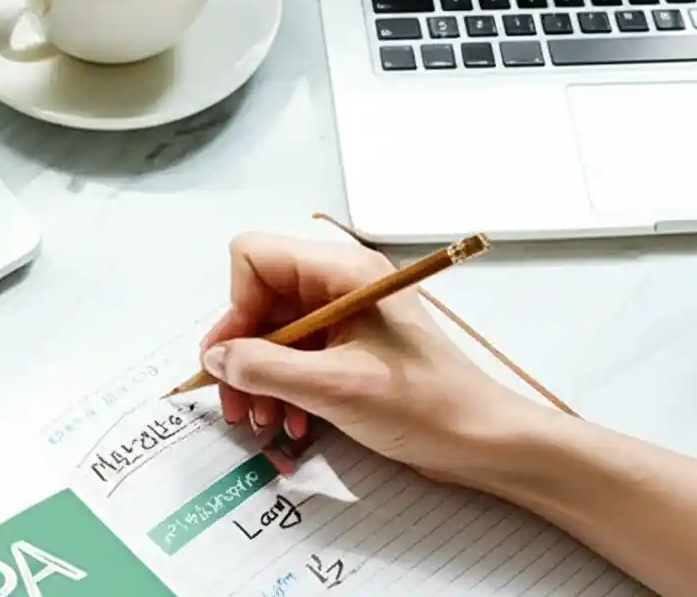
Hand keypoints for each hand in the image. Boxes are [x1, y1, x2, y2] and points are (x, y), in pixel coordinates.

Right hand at [199, 233, 552, 483]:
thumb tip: (217, 359)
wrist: (480, 439)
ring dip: (259, 377)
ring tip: (261, 420)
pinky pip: (296, 356)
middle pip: (259, 300)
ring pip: (273, 333)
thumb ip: (264, 368)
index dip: (237, 307)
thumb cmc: (425, 405)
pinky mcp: (350, 346)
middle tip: (233, 402)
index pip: (256, 258)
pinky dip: (284, 387)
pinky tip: (290, 421)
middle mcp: (340, 283)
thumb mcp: (334, 387)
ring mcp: (345, 315)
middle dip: (242, 353)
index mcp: (342, 271)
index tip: (237, 357)